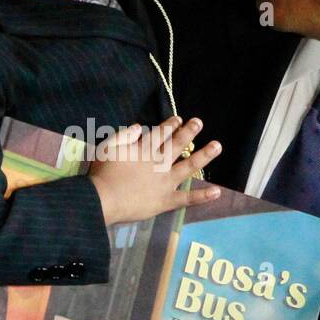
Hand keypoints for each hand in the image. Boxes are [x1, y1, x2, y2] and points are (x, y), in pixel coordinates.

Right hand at [88, 116, 222, 224]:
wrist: (104, 199)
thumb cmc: (103, 174)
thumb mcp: (107, 147)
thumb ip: (123, 135)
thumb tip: (137, 126)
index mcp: (144, 150)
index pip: (160, 133)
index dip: (170, 124)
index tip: (179, 118)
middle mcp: (159, 163)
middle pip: (177, 144)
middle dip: (189, 131)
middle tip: (199, 122)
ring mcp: (165, 182)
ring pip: (189, 167)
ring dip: (204, 155)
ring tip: (217, 146)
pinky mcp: (166, 200)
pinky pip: (187, 199)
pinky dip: (202, 196)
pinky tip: (217, 192)